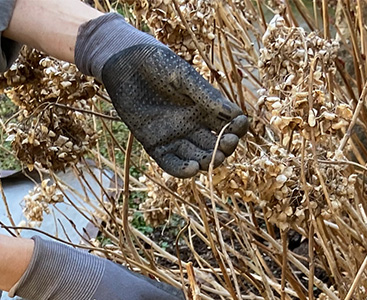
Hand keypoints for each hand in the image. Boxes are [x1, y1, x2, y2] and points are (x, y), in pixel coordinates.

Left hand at [75, 14, 248, 177]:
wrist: (126, 62)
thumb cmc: (158, 63)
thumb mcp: (185, 78)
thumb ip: (206, 96)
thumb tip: (235, 116)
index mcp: (205, 107)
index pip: (229, 125)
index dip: (237, 128)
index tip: (240, 125)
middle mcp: (193, 125)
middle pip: (216, 145)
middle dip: (225, 147)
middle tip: (227, 143)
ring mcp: (175, 136)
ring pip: (197, 157)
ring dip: (208, 161)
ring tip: (212, 158)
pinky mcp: (155, 145)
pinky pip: (171, 163)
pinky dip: (182, 170)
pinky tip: (193, 169)